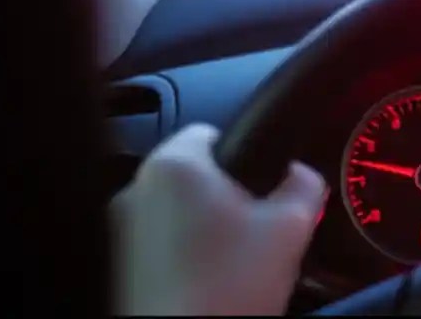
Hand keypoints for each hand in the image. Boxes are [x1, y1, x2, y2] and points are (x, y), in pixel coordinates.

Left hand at [112, 124, 327, 315]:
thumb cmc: (225, 291)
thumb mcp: (290, 228)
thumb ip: (305, 184)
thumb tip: (304, 175)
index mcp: (176, 165)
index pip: (212, 130)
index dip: (245, 157)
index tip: (260, 188)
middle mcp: (137, 188)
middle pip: (193, 173)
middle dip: (224, 196)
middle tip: (252, 231)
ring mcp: (119, 227)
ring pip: (174, 209)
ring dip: (199, 225)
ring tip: (228, 261)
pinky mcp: (115, 261)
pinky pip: (155, 240)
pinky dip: (178, 251)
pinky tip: (204, 279)